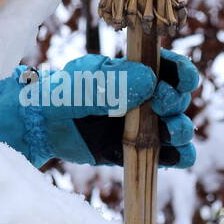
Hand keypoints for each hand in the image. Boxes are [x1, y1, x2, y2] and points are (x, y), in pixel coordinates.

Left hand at [0, 49, 197, 168]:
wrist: (41, 124)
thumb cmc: (61, 93)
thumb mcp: (85, 82)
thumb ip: (115, 82)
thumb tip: (151, 80)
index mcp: (134, 72)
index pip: (169, 67)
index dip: (182, 72)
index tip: (181, 80)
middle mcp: (144, 98)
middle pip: (178, 97)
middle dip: (175, 100)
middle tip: (158, 104)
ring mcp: (143, 125)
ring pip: (179, 128)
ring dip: (182, 130)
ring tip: (168, 131)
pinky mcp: (138, 150)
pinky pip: (169, 156)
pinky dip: (179, 156)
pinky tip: (172, 154)